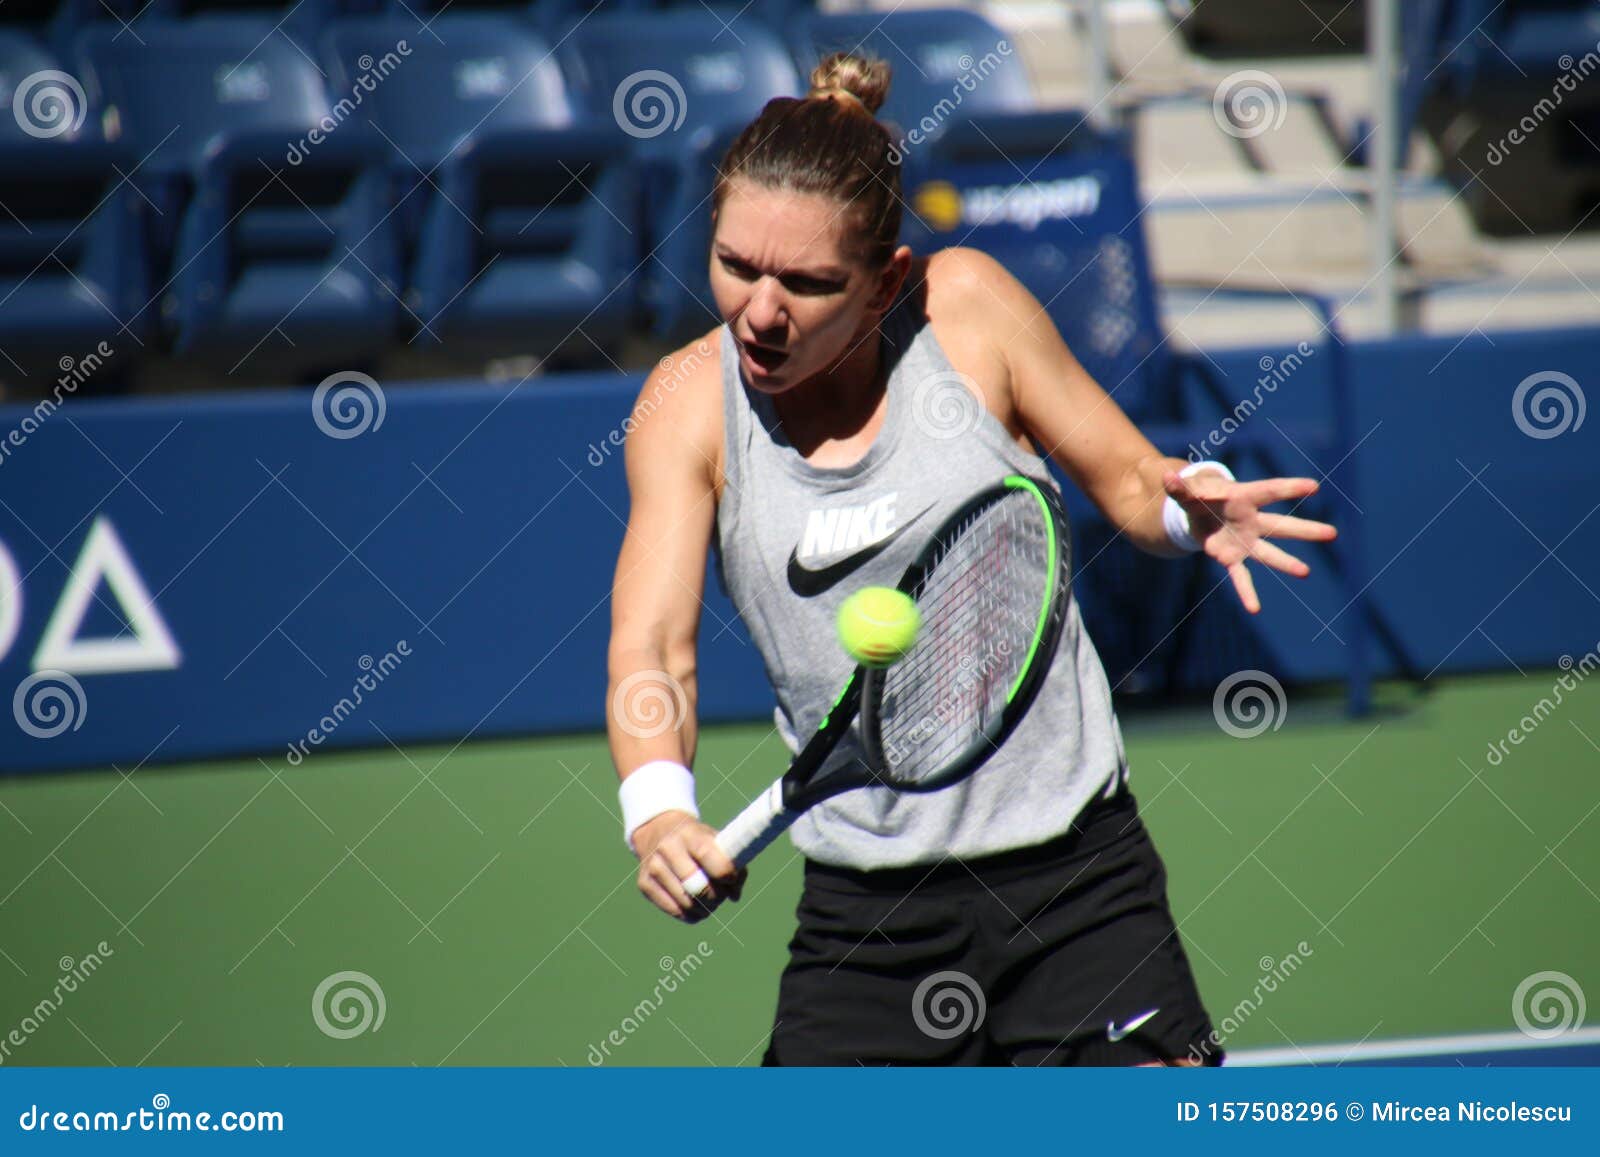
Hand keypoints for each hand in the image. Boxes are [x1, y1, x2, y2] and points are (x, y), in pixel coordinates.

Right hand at [632, 810, 746, 923]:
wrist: (659, 830)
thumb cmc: (697, 840)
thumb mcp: (716, 840)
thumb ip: (732, 864)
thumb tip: (734, 896)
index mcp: (690, 834)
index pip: (711, 858)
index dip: (726, 875)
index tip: (730, 878)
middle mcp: (668, 848)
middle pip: (698, 887)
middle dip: (716, 897)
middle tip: (721, 895)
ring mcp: (653, 867)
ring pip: (687, 903)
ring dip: (704, 908)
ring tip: (709, 900)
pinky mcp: (644, 884)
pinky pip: (675, 911)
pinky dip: (690, 914)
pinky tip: (695, 905)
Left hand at [1162, 470, 1337, 613]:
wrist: (1198, 513)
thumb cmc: (1199, 496)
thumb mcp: (1187, 490)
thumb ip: (1179, 487)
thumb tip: (1166, 476)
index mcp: (1243, 498)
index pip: (1269, 491)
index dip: (1289, 488)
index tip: (1314, 487)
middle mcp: (1251, 520)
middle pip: (1280, 525)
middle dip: (1304, 530)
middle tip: (1332, 534)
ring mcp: (1245, 540)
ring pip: (1270, 552)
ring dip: (1286, 562)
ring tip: (1305, 572)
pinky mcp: (1233, 558)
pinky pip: (1241, 577)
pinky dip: (1246, 592)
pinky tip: (1254, 609)